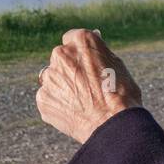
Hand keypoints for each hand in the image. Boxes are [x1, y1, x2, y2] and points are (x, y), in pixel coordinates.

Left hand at [35, 28, 142, 143]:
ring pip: (54, 78)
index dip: (82, 53)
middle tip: (87, 86)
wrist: (112, 124)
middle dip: (71, 69)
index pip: (74, 39)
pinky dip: (58, 103)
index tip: (88, 64)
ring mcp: (49, 77)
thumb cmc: (121, 94)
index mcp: (81, 40)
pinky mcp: (43, 98)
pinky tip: (75, 112)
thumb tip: (94, 44)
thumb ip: (99, 53)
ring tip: (82, 102)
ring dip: (63, 86)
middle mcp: (61, 54)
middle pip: (61, 58)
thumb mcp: (117, 64)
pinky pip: (49, 97)